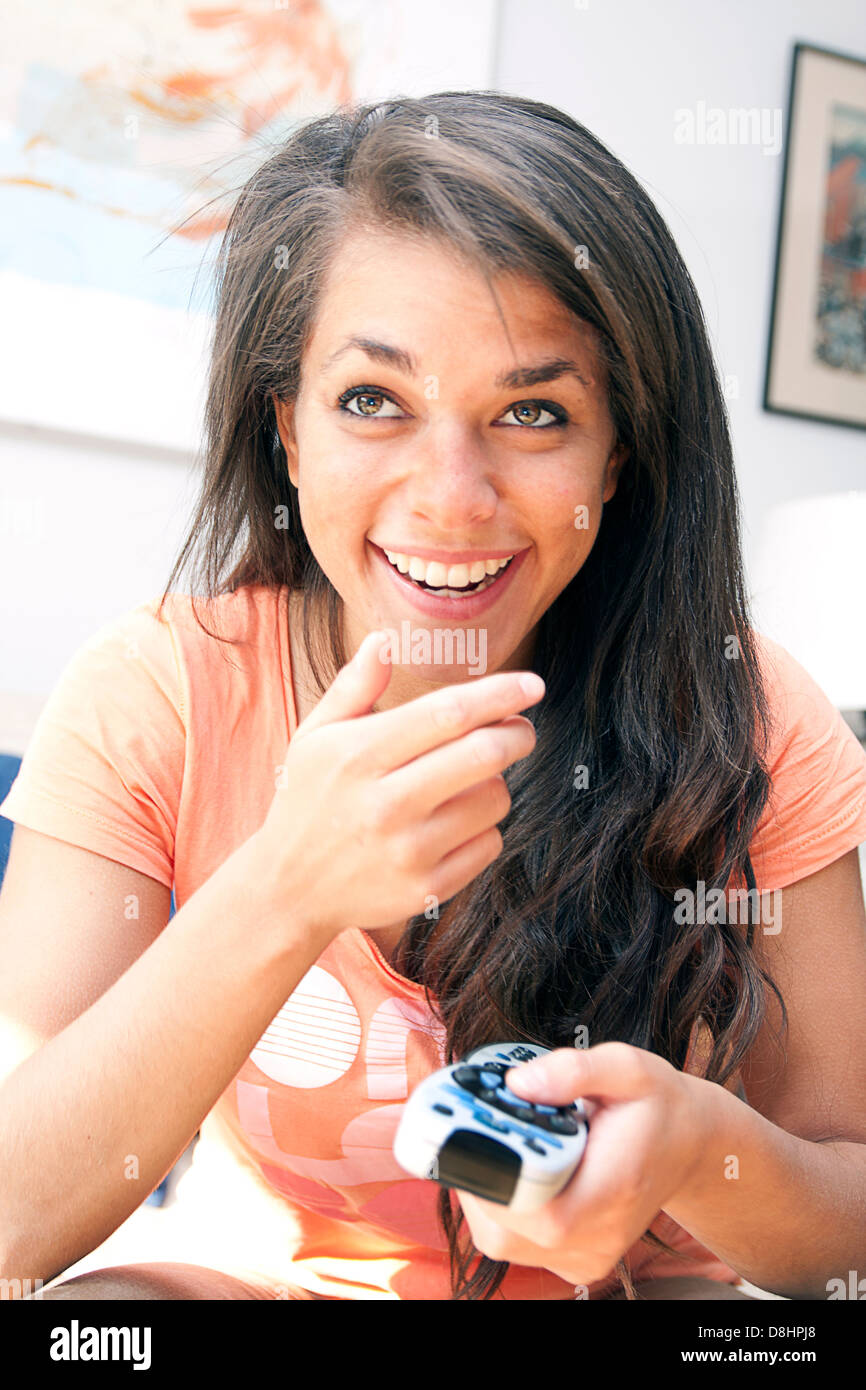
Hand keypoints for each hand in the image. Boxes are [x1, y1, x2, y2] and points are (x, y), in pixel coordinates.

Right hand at [250, 629, 544, 939]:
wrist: (289, 890)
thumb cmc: (307, 800)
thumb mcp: (314, 738)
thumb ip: (353, 687)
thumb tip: (384, 640)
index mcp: (359, 755)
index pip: (447, 714)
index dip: (499, 695)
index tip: (531, 686)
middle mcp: (386, 804)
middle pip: (483, 755)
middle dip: (517, 735)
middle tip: (520, 730)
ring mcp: (409, 852)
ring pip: (494, 800)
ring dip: (494, 784)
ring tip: (466, 784)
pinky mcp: (427, 890)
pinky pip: (489, 845)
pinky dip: (483, 829)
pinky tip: (453, 826)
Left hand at [455, 1042, 709, 1286]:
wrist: (689, 1145)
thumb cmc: (657, 1106)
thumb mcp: (627, 1067)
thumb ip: (573, 1070)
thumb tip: (517, 1083)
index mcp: (609, 1192)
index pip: (529, 1208)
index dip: (488, 1172)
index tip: (469, 1127)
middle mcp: (595, 1240)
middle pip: (501, 1227)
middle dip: (475, 1172)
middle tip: (469, 1124)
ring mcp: (583, 1258)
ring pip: (498, 1238)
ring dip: (483, 1189)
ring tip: (493, 1140)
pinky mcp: (573, 1261)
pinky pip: (513, 1242)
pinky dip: (500, 1205)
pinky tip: (512, 1166)